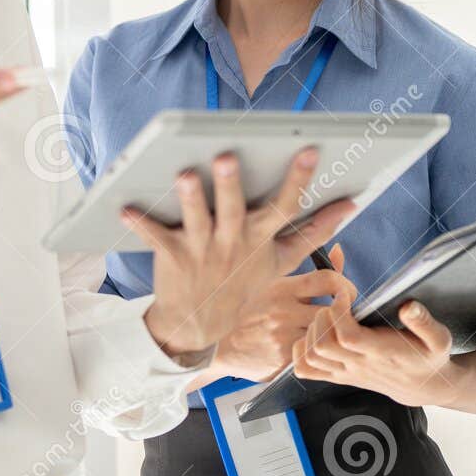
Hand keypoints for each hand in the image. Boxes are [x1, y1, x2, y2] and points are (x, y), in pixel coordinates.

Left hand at [130, 147, 354, 359]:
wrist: (198, 324)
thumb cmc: (241, 284)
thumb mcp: (282, 261)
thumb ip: (315, 232)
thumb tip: (350, 205)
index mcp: (261, 240)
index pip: (284, 207)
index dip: (298, 179)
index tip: (307, 151)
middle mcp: (233, 242)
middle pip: (233, 209)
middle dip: (231, 184)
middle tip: (228, 157)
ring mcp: (202, 250)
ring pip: (196, 219)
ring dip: (189, 198)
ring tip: (184, 175)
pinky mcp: (172, 255)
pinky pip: (155, 236)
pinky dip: (140, 222)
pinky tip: (125, 207)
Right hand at [212, 245, 353, 381]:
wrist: (217, 345)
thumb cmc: (250, 311)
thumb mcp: (275, 284)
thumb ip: (311, 275)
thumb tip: (339, 252)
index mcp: (281, 288)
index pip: (327, 280)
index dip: (346, 286)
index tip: (348, 292)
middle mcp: (282, 312)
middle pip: (333, 311)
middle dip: (344, 314)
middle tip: (346, 316)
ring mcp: (282, 338)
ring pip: (325, 335)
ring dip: (332, 334)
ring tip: (330, 332)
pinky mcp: (281, 361)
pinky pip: (311, 355)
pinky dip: (316, 351)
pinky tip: (310, 348)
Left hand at [292, 295, 460, 408]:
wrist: (423, 386)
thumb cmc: (429, 357)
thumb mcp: (438, 338)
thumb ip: (424, 323)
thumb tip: (409, 307)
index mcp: (381, 352)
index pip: (347, 336)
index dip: (339, 311)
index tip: (346, 294)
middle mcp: (359, 365)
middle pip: (323, 345)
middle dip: (322, 315)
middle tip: (335, 303)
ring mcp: (346, 372)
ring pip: (311, 356)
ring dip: (311, 330)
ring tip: (327, 316)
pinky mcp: (338, 376)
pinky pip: (306, 369)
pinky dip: (301, 350)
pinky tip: (315, 334)